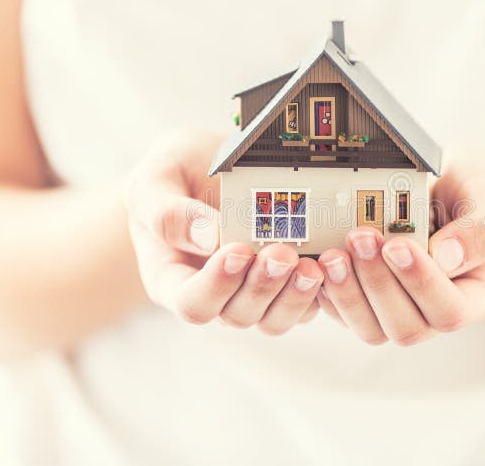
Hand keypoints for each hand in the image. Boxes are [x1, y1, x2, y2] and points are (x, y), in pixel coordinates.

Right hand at [124, 130, 320, 333]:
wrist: (203, 166)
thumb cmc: (172, 175)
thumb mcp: (154, 182)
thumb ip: (167, 212)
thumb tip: (209, 238)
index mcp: (174, 278)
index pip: (192, 303)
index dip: (216, 286)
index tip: (237, 251)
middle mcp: (215, 293)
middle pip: (238, 314)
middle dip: (263, 287)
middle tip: (283, 253)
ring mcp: (252, 290)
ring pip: (274, 318)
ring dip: (294, 296)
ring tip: (311, 266)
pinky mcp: (285, 282)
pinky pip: (305, 302)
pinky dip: (320, 289)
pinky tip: (330, 263)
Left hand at [316, 155, 484, 345]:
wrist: (455, 184)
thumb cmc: (477, 191)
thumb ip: (479, 228)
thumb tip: (445, 257)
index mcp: (478, 294)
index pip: (450, 310)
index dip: (421, 283)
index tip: (398, 245)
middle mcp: (438, 311)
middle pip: (407, 327)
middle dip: (378, 285)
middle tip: (359, 238)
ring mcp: (403, 309)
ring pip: (372, 328)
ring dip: (349, 293)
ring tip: (334, 254)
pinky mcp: (372, 301)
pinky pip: (347, 314)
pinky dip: (330, 293)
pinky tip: (320, 264)